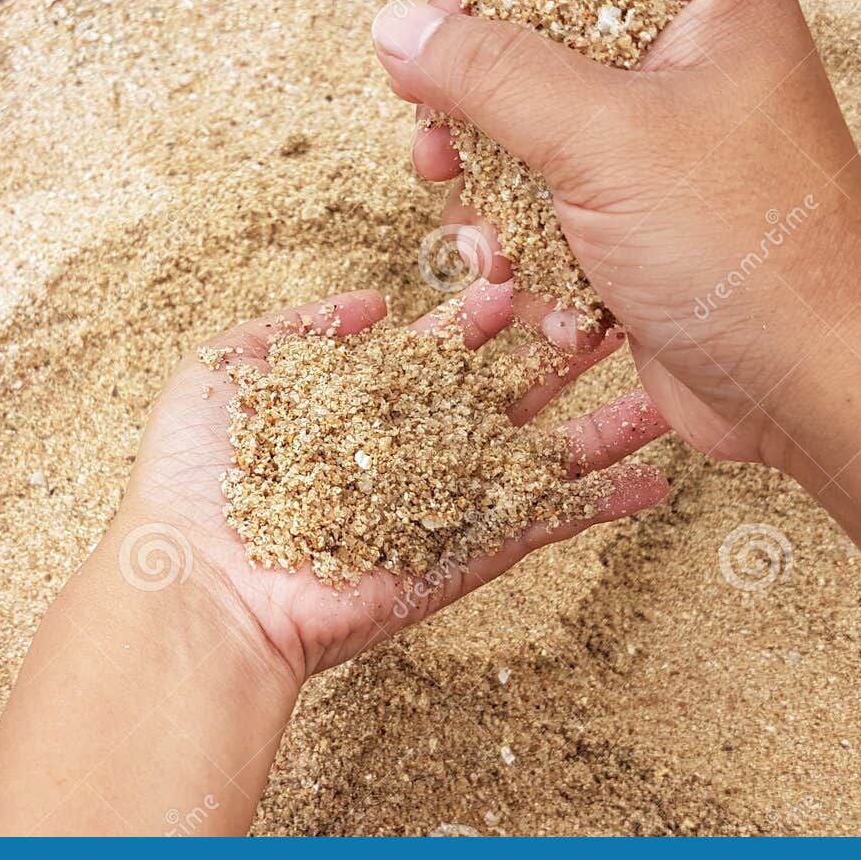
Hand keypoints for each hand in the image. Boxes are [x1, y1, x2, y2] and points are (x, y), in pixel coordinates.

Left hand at [109, 284, 668, 681]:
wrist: (201, 582)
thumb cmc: (198, 478)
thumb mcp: (229, 369)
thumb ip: (299, 326)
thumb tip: (370, 303)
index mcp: (357, 412)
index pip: (436, 355)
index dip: (481, 317)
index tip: (522, 277)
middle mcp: (407, 458)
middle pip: (501, 399)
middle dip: (558, 357)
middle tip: (615, 315)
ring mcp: (438, 511)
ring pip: (537, 459)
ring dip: (601, 425)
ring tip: (662, 386)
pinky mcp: (460, 560)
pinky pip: (540, 528)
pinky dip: (598, 505)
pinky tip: (655, 478)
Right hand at [373, 0, 860, 466]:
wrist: (818, 386)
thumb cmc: (748, 249)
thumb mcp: (604, 140)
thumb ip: (491, 74)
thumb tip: (398, 27)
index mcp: (706, 5)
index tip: (420, 50)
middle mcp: (684, 71)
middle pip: (531, 57)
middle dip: (477, 124)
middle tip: (440, 157)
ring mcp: (660, 157)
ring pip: (528, 151)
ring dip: (499, 213)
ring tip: (497, 255)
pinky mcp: (640, 233)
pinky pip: (552, 224)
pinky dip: (538, 268)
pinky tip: (561, 309)